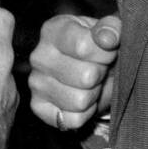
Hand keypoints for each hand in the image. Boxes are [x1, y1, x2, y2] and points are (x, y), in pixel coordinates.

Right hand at [28, 13, 119, 130]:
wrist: (90, 70)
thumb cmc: (99, 48)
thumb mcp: (109, 31)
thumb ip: (112, 28)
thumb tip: (107, 38)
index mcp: (53, 30)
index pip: (83, 47)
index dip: (105, 52)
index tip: (108, 49)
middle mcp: (39, 56)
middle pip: (85, 77)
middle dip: (100, 75)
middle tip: (98, 69)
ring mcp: (35, 83)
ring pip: (80, 101)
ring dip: (94, 95)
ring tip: (91, 84)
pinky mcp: (38, 107)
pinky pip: (73, 120)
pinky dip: (85, 114)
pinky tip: (83, 100)